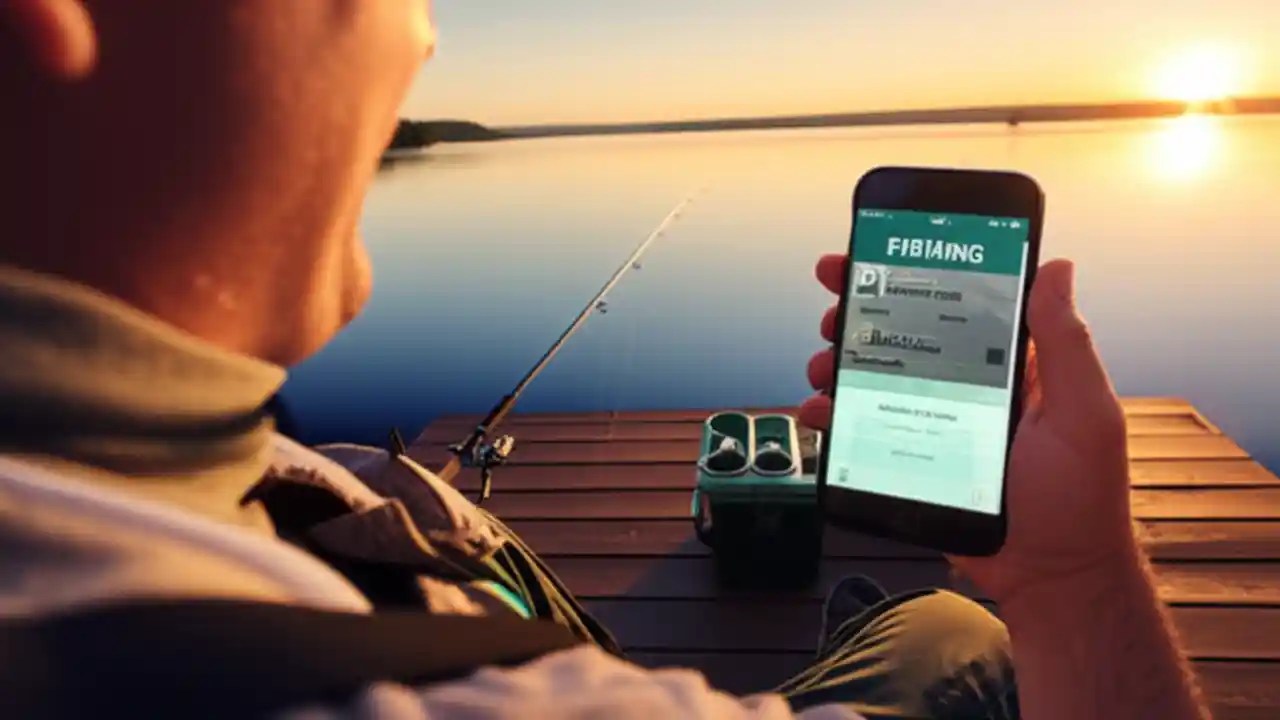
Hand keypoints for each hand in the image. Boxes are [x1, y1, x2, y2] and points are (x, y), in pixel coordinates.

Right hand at [799, 254, 1140, 606]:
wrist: (1050, 578)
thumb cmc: (1078, 501)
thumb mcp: (1082, 413)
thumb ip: (1065, 342)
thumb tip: (1056, 267)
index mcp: (1009, 363)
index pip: (955, 300)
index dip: (911, 273)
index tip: (871, 252)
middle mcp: (967, 386)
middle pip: (902, 334)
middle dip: (859, 315)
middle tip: (835, 313)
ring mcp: (935, 422)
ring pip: (873, 378)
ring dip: (839, 363)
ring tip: (824, 366)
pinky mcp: (911, 459)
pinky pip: (862, 429)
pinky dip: (832, 416)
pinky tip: (819, 412)